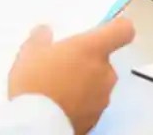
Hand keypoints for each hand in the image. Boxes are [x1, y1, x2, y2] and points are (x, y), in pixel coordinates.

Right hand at [8, 18, 135, 133]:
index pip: (123, 30)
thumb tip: (46, 32)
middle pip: (105, 61)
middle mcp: (105, 72)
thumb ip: (40, 39)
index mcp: (93, 49)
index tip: (101, 33)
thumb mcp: (29, 54)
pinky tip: (61, 106)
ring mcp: (103, 97)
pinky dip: (82, 104)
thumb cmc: (34, 82)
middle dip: (88, 63)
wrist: (36, 125)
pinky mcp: (97, 119)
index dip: (115, 29)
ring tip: (59, 91)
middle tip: (63, 68)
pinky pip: (92, 105)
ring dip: (85, 85)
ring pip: (99, 84)